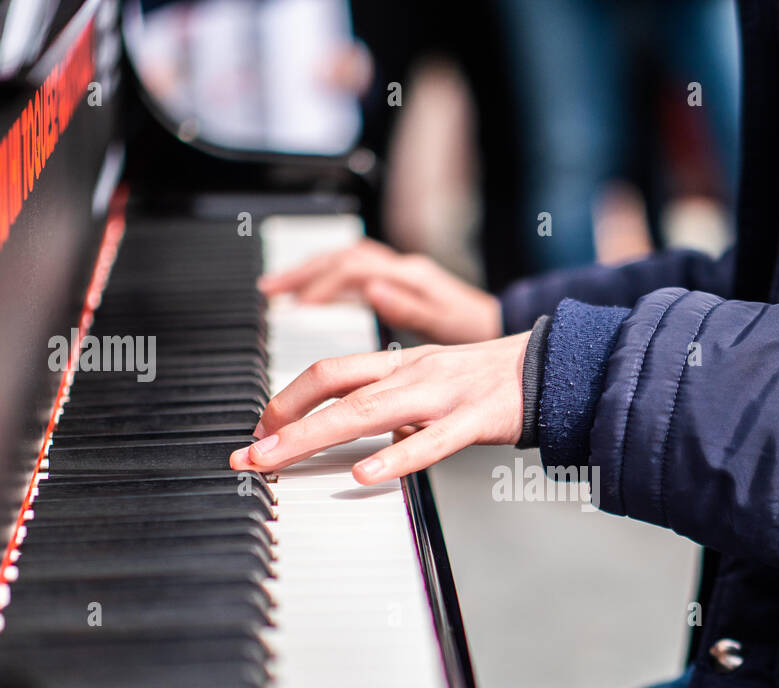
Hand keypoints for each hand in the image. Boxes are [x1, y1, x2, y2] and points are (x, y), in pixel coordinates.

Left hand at [229, 332, 529, 482]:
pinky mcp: (475, 418)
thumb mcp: (431, 384)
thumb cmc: (490, 383)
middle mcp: (412, 371)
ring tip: (277, 462)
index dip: (287, 399)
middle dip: (283, 423)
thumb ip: (392, 404)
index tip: (260, 431)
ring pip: (366, 411)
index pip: (328, 373)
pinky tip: (366, 475)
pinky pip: (431, 442)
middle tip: (249, 455)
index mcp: (399, 362)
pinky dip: (395, 458)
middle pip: (332, 387)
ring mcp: (442, 393)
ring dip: (312, 437)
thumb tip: (352, 434)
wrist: (555, 369)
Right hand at [258, 238, 502, 345]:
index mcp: (413, 277)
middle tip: (269, 292)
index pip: (354, 269)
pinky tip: (308, 298)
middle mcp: (405, 269)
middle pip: (343, 258)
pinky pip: (355, 273)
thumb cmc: (483, 338)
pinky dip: (327, 281)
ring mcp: (403, 275)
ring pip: (345, 261)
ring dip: (309, 272)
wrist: (509, 337)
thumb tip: (372, 289)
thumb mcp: (452, 328)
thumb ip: (413, 310)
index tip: (291, 305)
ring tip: (275, 291)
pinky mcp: (401, 285)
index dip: (319, 283)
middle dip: (302, 272)